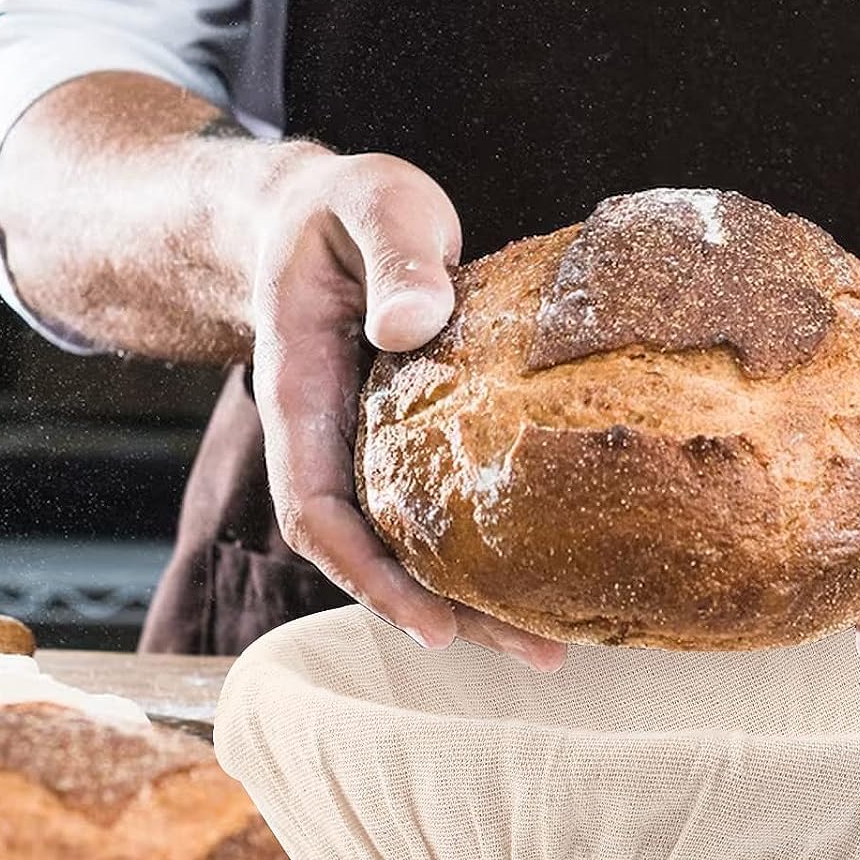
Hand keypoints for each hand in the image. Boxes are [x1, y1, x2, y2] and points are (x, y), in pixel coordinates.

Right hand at [251, 149, 566, 670]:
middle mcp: (331, 435)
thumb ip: (394, 256)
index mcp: (303, 394)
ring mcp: (367, 441)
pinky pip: (436, 505)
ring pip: (408, 539)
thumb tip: (408, 329)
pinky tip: (544, 567)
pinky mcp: (408, 434)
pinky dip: (481, 545)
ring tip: (557, 638)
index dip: (371, 576)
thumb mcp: (372, 203)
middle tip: (541, 656)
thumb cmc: (344, 207)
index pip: (318, 511)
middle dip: (446, 614)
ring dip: (473, 593)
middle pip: (373, 551)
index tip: (435, 626)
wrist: (318, 212)